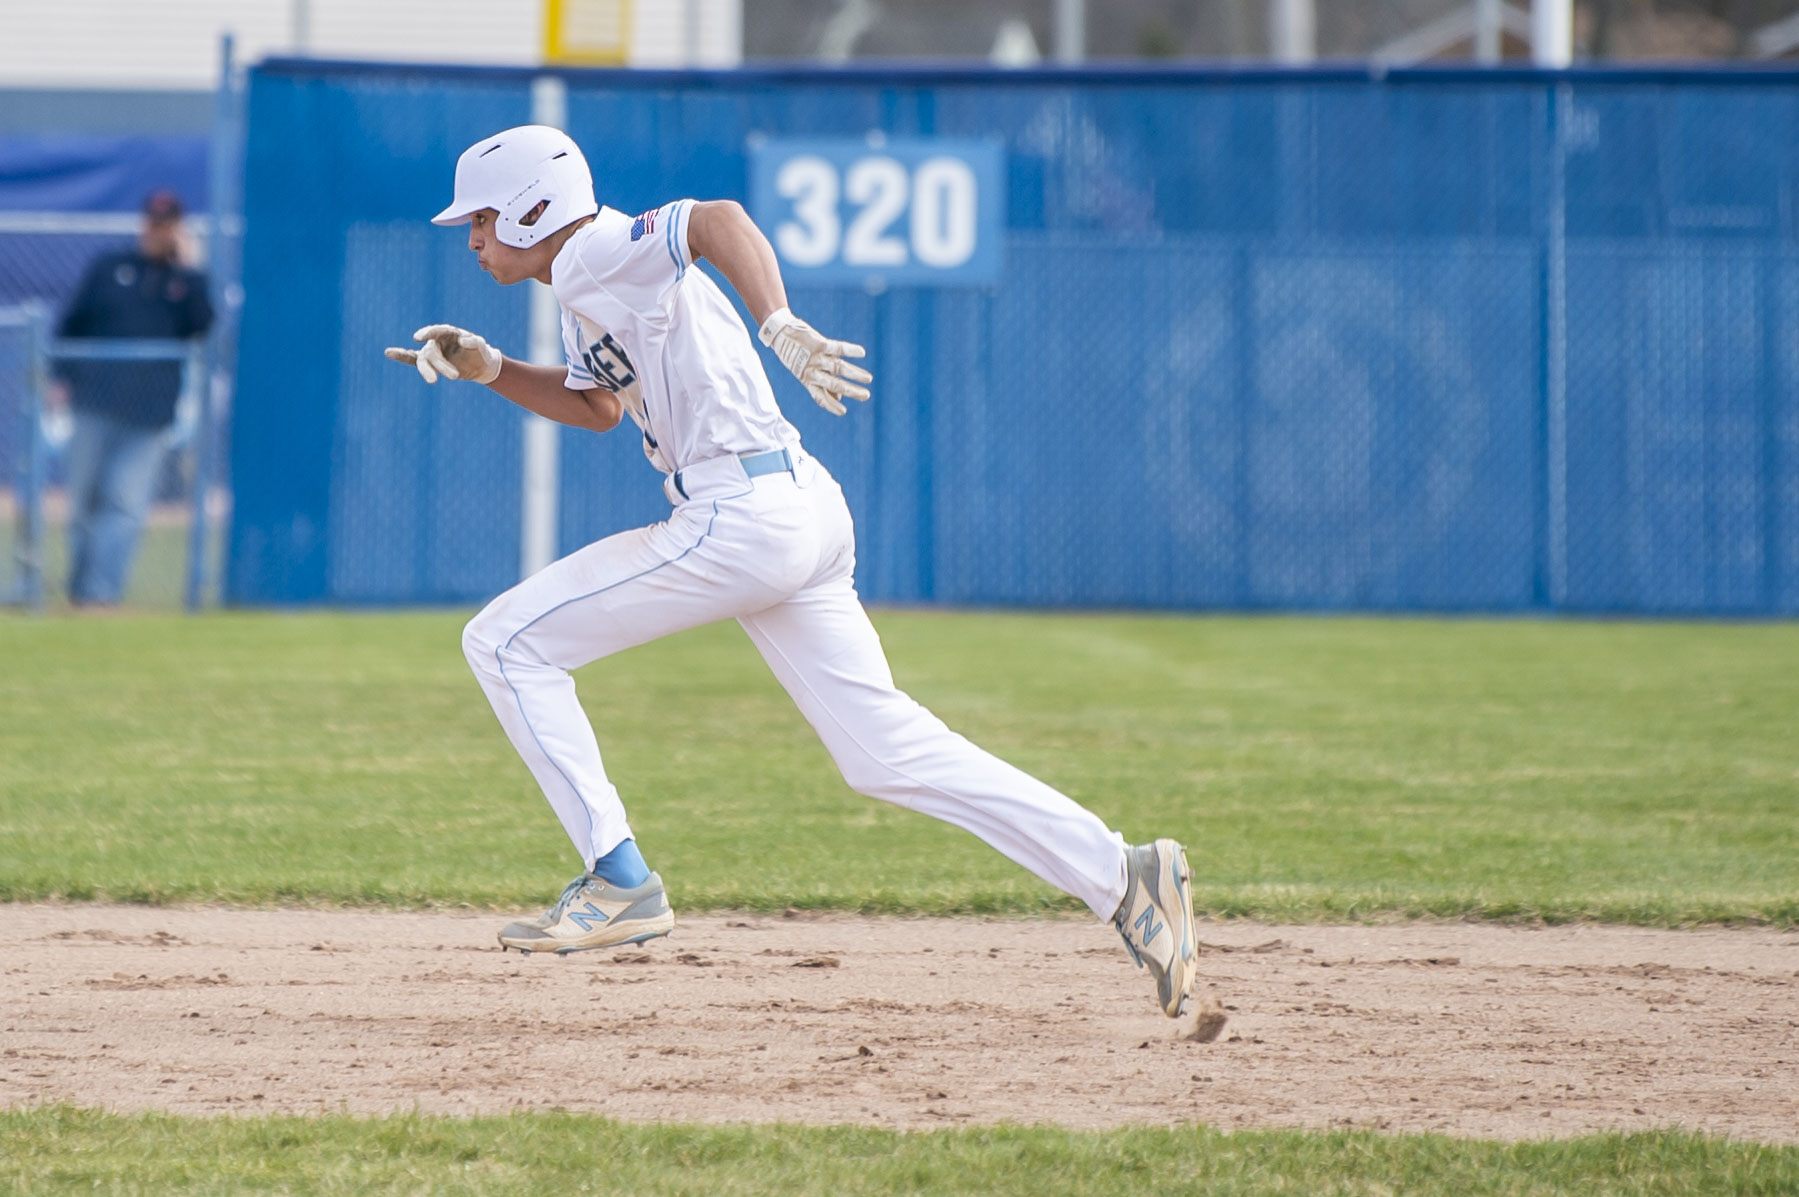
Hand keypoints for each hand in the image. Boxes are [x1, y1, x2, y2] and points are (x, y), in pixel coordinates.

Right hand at [384, 324, 501, 384]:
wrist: (479, 365)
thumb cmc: (480, 352)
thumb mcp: (482, 346)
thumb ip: (475, 342)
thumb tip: (463, 341)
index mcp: (450, 332)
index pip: (438, 330)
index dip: (428, 333)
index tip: (418, 338)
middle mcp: (438, 340)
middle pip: (433, 351)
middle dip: (441, 364)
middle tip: (455, 377)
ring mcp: (432, 351)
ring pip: (424, 360)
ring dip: (428, 371)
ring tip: (433, 381)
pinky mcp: (430, 362)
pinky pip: (413, 359)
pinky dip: (402, 356)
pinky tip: (388, 352)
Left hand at [757, 308, 870, 415]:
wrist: (780, 332)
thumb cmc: (795, 354)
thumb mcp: (803, 372)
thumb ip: (820, 385)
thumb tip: (837, 398)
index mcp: (807, 380)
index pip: (820, 397)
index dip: (831, 406)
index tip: (843, 412)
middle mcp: (812, 371)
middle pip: (834, 384)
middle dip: (851, 391)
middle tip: (866, 396)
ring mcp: (816, 357)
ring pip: (839, 368)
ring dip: (855, 374)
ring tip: (868, 379)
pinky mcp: (819, 343)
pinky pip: (837, 348)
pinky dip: (850, 350)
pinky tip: (862, 353)